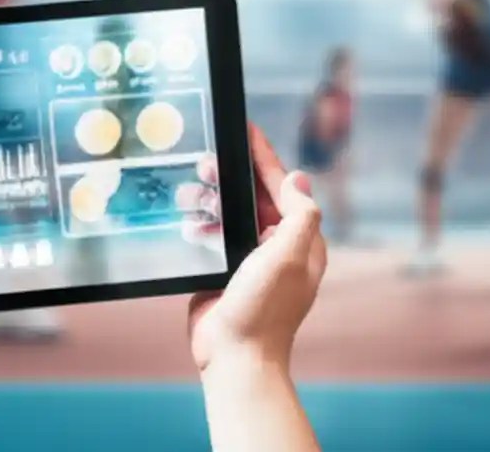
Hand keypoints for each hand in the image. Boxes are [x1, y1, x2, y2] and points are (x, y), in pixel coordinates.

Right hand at [185, 124, 326, 373]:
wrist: (235, 358)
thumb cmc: (264, 311)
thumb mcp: (288, 256)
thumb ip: (300, 215)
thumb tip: (299, 179)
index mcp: (300, 241)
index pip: (284, 188)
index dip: (266, 158)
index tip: (248, 131)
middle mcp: (278, 248)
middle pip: (256, 198)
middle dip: (234, 176)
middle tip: (210, 158)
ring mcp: (251, 261)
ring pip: (232, 215)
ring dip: (213, 200)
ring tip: (193, 188)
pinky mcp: (226, 274)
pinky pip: (214, 238)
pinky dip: (202, 225)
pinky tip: (189, 221)